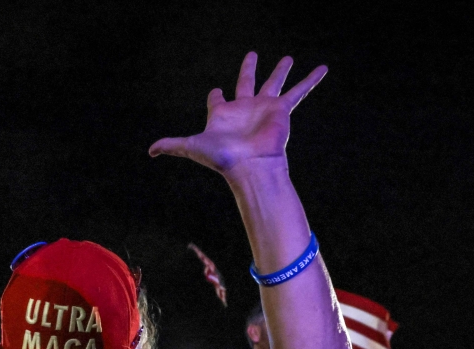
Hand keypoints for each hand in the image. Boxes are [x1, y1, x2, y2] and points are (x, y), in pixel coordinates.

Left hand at [149, 53, 326, 176]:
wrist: (251, 167)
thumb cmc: (223, 158)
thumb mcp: (192, 147)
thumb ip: (172, 145)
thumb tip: (150, 151)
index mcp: (224, 115)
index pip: (217, 100)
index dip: (215, 96)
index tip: (215, 92)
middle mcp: (245, 109)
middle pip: (246, 82)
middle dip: (248, 69)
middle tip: (252, 55)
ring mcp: (265, 108)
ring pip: (275, 83)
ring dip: (281, 70)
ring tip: (287, 57)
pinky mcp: (282, 110)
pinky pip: (299, 91)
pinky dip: (311, 80)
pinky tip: (323, 68)